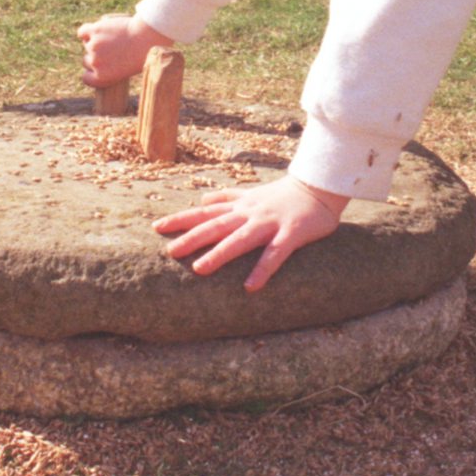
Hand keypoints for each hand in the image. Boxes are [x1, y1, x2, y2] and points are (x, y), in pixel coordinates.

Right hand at [77, 14, 171, 86]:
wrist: (149, 38)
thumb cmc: (145, 54)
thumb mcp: (129, 69)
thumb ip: (113, 69)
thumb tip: (100, 63)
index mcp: (102, 78)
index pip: (86, 78)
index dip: (92, 71)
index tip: (99, 66)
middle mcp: (95, 64)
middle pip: (86, 60)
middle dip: (95, 55)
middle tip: (110, 49)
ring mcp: (93, 46)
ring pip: (87, 44)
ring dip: (95, 40)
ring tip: (111, 38)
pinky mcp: (94, 31)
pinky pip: (83, 32)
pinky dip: (86, 31)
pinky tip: (94, 30)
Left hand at [154, 175, 349, 291]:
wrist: (318, 188)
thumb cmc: (283, 194)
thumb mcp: (252, 193)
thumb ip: (227, 197)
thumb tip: (202, 199)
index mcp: (240, 206)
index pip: (205, 212)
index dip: (182, 219)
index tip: (157, 227)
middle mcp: (250, 214)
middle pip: (216, 226)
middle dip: (192, 238)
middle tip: (170, 252)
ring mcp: (269, 224)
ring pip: (240, 239)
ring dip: (220, 254)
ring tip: (200, 269)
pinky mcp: (291, 234)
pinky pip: (275, 254)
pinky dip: (262, 269)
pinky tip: (250, 287)